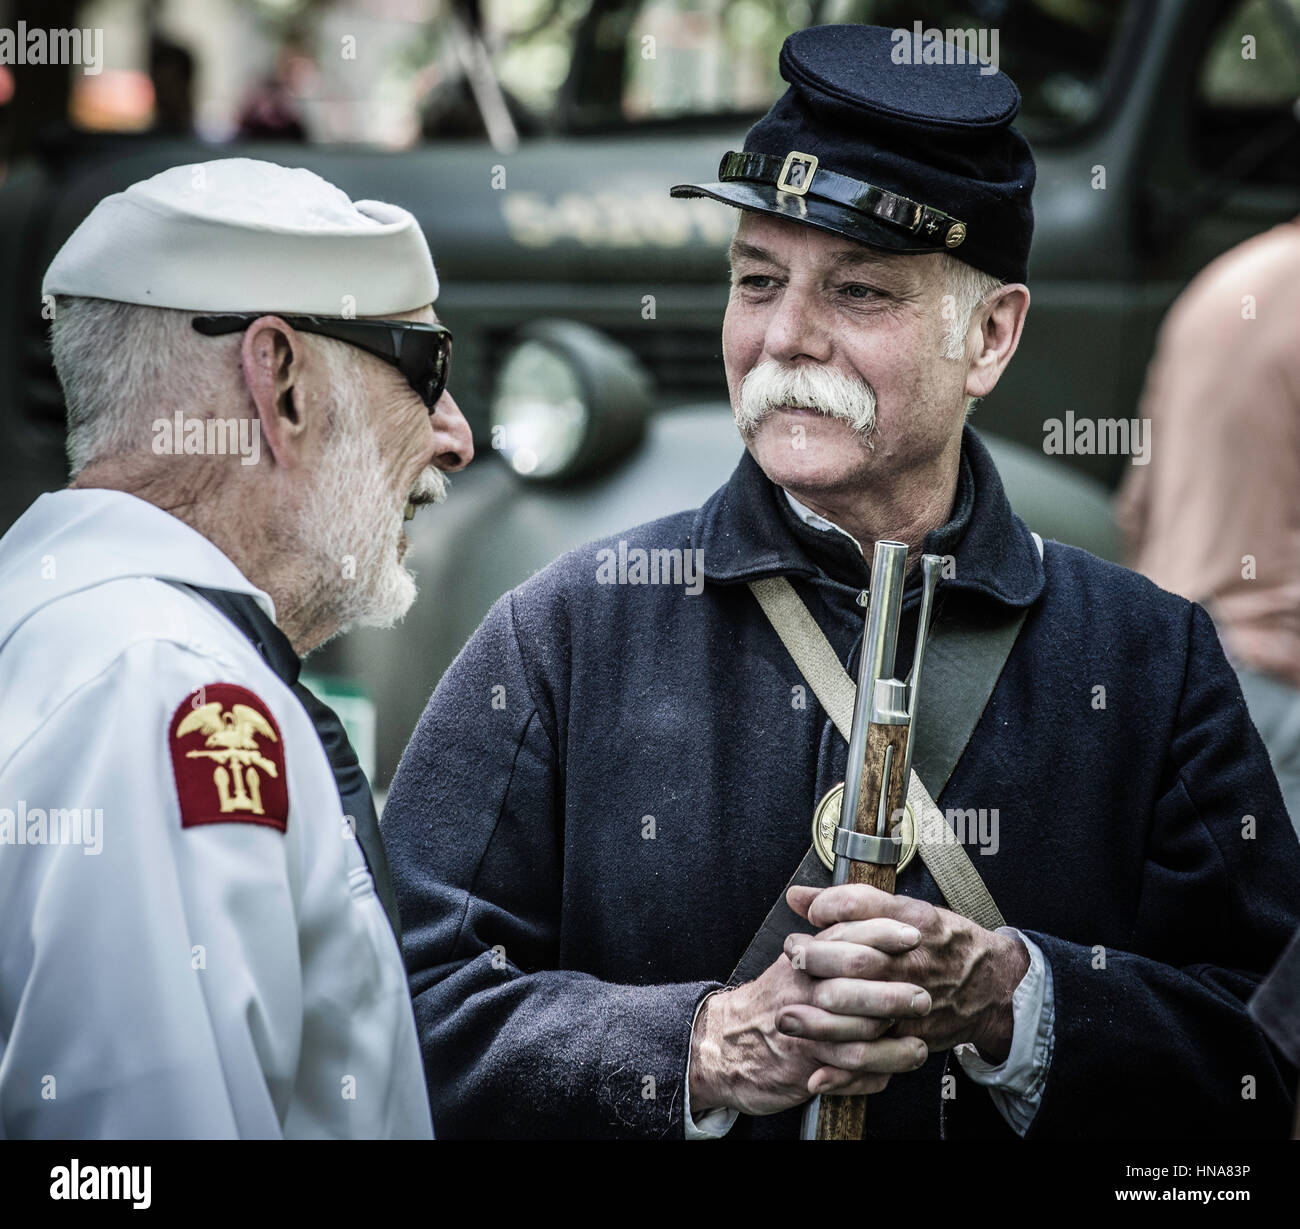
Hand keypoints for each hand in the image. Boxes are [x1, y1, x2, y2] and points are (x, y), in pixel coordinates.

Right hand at [689, 914, 931, 1116]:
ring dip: (893, 1040)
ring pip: (856, 1031)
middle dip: (893, 988)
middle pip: (853, 979)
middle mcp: (803, 987)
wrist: (723, 1045)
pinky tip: (898, 1067)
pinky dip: (878, 1070)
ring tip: (919, 1043)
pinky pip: (849, 1069)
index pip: (845, 934)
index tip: (913, 934)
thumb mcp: (792, 965)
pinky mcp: (804, 1065)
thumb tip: (849, 910)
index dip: (881, 932)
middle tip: (924, 994)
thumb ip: (824, 939)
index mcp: (804, 958)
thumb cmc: (770, 1004)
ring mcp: (804, 1027)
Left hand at [786, 883, 1029, 1062]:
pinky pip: (874, 1055)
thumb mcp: (906, 910)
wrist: (993, 986)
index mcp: (909, 924)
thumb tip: (797, 897)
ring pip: (860, 1010)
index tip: (807, 917)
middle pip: (855, 960)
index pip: (860, 907)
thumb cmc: (944, 942)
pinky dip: (843, 1067)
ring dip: (819, 1017)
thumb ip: (848, 902)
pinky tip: (817, 1072)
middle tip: (793, 957)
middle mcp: (909, 963)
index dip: (827, 908)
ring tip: (788, 1014)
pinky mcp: (911, 1038)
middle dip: (815, 959)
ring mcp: (909, 1003)